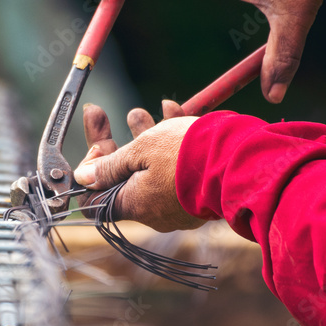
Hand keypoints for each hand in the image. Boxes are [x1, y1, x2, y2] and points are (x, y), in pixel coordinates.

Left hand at [74, 101, 206, 232]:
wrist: (242, 162)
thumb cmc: (186, 155)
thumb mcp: (140, 152)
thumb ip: (110, 165)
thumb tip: (83, 177)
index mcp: (134, 206)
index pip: (95, 200)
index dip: (89, 173)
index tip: (96, 147)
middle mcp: (153, 212)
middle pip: (122, 178)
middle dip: (115, 143)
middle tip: (107, 114)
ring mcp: (177, 205)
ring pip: (150, 169)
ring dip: (142, 138)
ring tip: (139, 112)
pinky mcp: (197, 194)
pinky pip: (175, 170)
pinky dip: (170, 144)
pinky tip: (171, 112)